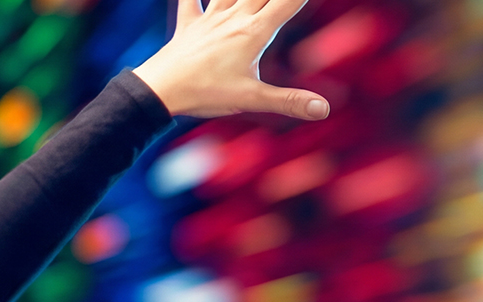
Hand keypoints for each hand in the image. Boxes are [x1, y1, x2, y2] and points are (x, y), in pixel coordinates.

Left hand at [132, 0, 329, 120]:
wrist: (159, 90)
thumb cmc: (204, 93)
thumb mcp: (250, 99)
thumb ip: (288, 101)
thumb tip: (323, 110)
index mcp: (254, 32)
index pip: (289, 2)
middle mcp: (234, 18)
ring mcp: (209, 19)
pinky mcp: (188, 25)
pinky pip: (188, 1)